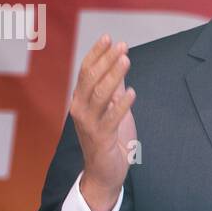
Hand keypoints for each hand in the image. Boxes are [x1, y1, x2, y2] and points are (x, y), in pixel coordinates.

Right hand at [71, 35, 136, 210]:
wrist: (104, 173)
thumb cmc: (109, 139)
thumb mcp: (111, 109)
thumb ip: (113, 89)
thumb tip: (120, 64)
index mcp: (80, 100)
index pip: (85, 71)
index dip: (96, 53)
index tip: (109, 37)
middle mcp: (79, 109)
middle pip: (91, 78)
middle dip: (106, 60)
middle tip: (122, 46)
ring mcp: (88, 124)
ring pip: (99, 94)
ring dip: (113, 76)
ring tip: (126, 61)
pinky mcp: (100, 138)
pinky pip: (110, 118)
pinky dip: (121, 104)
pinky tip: (132, 92)